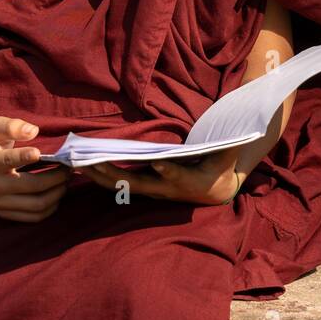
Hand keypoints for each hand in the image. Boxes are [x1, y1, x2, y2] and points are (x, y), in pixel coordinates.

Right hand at [0, 117, 71, 221]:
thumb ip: (12, 126)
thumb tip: (33, 131)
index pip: (7, 160)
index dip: (23, 157)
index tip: (39, 153)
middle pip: (31, 186)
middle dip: (55, 178)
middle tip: (69, 168)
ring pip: (36, 205)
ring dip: (56, 194)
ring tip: (66, 181)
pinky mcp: (4, 214)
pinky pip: (33, 217)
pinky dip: (50, 207)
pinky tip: (56, 194)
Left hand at [79, 149, 244, 204]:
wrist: (214, 193)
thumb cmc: (220, 169)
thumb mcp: (227, 157)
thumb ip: (230, 144)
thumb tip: (243, 126)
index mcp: (187, 181)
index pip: (176, 176)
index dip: (167, 170)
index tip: (156, 162)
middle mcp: (165, 188)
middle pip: (136, 183)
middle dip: (114, 174)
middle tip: (94, 163)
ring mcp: (152, 189)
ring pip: (122, 186)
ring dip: (100, 177)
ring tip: (77, 165)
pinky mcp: (144, 187)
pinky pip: (118, 185)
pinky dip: (101, 177)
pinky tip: (83, 168)